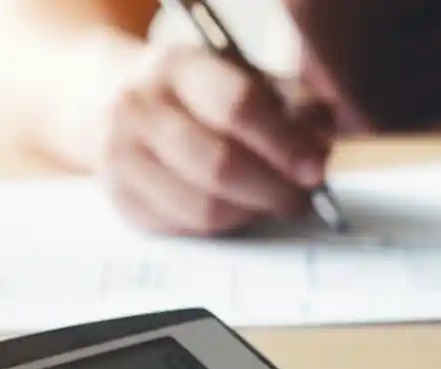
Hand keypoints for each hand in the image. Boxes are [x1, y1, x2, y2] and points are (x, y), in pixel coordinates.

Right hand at [102, 44, 335, 235]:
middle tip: (301, 200)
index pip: (237, 106)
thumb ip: (294, 107)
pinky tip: (237, 209)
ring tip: (271, 203)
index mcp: (180, 67)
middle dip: (273, 190)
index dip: (284, 144)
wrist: (124, 104)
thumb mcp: (249, 79)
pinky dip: (224, 227)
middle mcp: (141, 108)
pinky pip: (187, 229)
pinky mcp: (122, 199)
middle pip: (219, 165)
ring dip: (251, 214)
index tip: (315, 171)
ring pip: (203, 209)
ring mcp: (122, 156)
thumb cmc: (203, 96)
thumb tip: (318, 152)